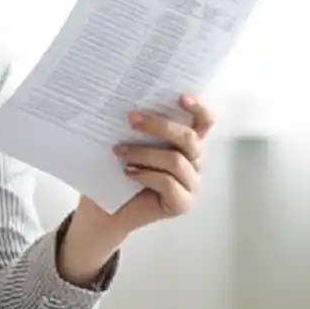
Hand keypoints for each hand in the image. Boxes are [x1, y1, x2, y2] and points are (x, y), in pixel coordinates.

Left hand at [102, 93, 215, 232]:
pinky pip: (167, 182)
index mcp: (187, 144)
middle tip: (131, 118)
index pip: (204, 122)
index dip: (198, 108)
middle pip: (188, 138)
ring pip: (174, 160)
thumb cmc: (116, 173)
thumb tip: (133, 102)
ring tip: (119, 151)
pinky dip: (144, 174)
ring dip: (143, 153)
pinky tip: (127, 173)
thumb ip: (140, 127)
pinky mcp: (183, 203)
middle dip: (159, 125)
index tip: (181, 97)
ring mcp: (192, 184)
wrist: (105, 212)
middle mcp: (195, 162)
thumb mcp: (130, 143)